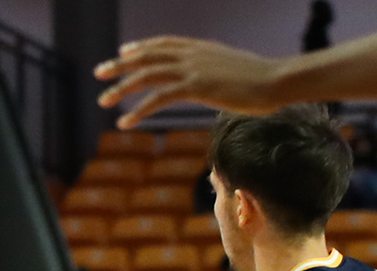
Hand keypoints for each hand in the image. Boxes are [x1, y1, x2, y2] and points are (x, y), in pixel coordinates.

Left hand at [95, 37, 285, 129]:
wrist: (276, 80)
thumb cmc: (262, 79)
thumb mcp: (234, 69)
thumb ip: (217, 70)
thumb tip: (213, 79)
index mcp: (201, 47)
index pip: (164, 43)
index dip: (142, 47)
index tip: (124, 52)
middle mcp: (193, 53)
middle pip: (148, 56)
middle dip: (120, 65)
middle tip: (100, 73)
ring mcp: (193, 68)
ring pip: (147, 75)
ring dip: (122, 88)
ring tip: (103, 101)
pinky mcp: (196, 87)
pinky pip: (159, 98)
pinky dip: (138, 110)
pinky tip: (125, 122)